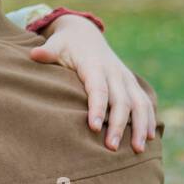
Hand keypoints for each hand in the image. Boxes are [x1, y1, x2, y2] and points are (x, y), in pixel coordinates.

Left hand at [30, 15, 156, 152]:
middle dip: (118, 125)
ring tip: (138, 149)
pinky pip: (145, 102)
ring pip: (139, 103)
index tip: (95, 128)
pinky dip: (149, 119)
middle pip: (121, 101)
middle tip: (112, 147)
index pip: (98, 89)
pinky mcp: (132, 84)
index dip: (97, 108)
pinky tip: (149, 138)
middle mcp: (114, 72)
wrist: (85, 34)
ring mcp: (126, 78)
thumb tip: (34, 54)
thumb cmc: (66, 45)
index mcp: (95, 65)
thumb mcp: (56, 44)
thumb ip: (47, 52)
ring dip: (140, 126)